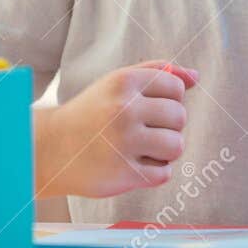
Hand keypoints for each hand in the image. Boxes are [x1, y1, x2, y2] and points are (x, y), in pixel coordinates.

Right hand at [38, 59, 197, 198]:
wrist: (51, 148)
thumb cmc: (92, 113)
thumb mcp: (118, 83)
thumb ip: (158, 73)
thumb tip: (196, 77)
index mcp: (124, 82)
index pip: (177, 88)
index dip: (169, 100)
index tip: (148, 107)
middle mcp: (124, 109)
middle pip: (179, 117)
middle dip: (168, 126)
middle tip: (143, 130)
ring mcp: (124, 143)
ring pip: (176, 146)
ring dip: (165, 151)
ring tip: (142, 149)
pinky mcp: (123, 174)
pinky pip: (163, 174)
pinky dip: (154, 172)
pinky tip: (134, 165)